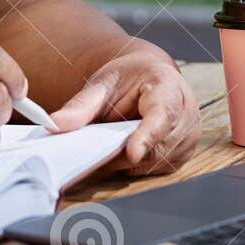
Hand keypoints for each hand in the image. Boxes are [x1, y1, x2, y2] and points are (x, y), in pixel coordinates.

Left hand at [48, 50, 199, 174]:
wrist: (147, 76)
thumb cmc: (127, 78)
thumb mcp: (102, 84)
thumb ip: (81, 106)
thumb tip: (56, 125)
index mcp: (168, 86)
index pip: (162, 114)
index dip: (147, 135)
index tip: (131, 153)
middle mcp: (186, 111)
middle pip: (157, 145)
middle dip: (125, 153)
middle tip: (94, 151)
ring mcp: (189, 135)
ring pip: (157, 162)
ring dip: (129, 162)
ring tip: (110, 144)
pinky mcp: (183, 152)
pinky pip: (158, 169)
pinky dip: (137, 166)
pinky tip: (125, 151)